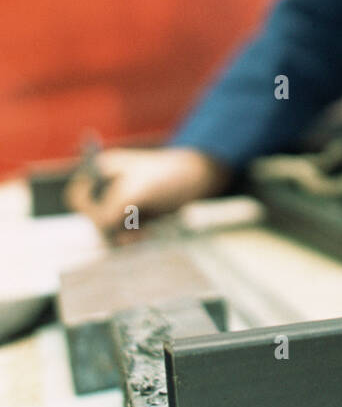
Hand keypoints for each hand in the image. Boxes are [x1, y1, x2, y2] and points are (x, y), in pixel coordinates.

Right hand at [64, 147, 231, 237]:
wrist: (199, 180)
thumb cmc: (169, 176)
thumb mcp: (138, 190)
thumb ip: (113, 208)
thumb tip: (99, 228)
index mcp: (103, 170)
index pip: (77, 196)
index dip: (88, 211)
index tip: (105, 219)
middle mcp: (109, 186)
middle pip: (92, 217)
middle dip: (109, 227)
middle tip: (129, 234)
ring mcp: (122, 202)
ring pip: (108, 229)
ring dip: (122, 235)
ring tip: (142, 233)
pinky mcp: (136, 215)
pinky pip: (124, 234)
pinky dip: (133, 237)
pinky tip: (147, 233)